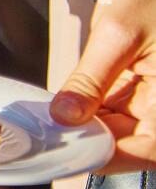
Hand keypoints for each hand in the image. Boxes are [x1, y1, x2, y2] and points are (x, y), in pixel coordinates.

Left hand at [51, 0, 155, 171]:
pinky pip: (118, 113)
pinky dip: (90, 113)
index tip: (62, 152)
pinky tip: (62, 108)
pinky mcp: (146, 91)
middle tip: (42, 139)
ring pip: (121, 132)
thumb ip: (90, 80)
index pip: (146, 150)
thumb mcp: (118, 32)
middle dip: (87, 143)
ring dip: (85, 130)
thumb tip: (64, 118)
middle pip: (132, 145)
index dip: (104, 156)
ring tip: (46, 124)